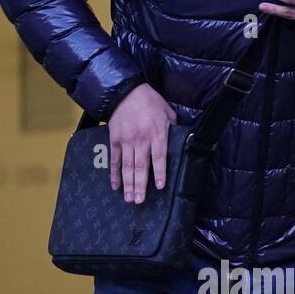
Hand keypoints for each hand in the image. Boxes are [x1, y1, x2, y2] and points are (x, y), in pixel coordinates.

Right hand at [108, 83, 176, 202]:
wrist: (125, 91)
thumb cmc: (149, 101)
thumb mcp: (167, 112)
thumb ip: (172, 128)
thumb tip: (180, 142)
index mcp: (156, 133)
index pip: (159, 157)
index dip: (160, 172)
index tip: (160, 187)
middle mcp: (141, 139)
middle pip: (141, 166)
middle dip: (140, 185)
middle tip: (140, 201)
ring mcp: (126, 141)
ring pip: (127, 166)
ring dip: (128, 184)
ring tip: (129, 199)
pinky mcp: (115, 140)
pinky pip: (114, 160)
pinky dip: (114, 174)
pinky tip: (116, 186)